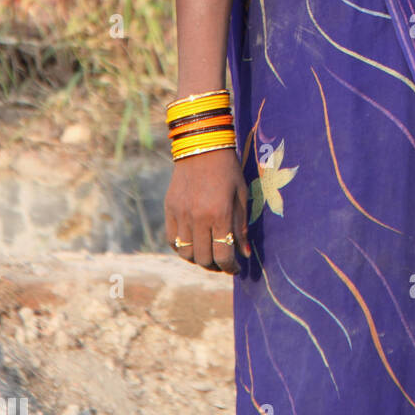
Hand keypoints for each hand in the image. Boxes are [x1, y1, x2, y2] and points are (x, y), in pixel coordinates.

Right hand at [164, 148, 251, 271]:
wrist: (202, 146)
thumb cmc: (228, 169)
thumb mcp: (240, 196)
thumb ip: (241, 226)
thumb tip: (244, 253)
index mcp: (220, 214)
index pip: (223, 254)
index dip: (230, 267)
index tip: (236, 268)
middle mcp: (198, 218)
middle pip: (203, 259)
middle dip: (215, 266)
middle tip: (222, 262)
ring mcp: (181, 215)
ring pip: (186, 253)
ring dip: (198, 259)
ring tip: (208, 255)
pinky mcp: (169, 209)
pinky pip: (172, 240)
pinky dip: (182, 248)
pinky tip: (193, 244)